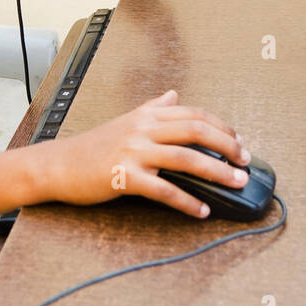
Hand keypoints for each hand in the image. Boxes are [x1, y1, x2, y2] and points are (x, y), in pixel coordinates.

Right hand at [43, 90, 251, 217]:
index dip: (221, 127)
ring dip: (217, 172)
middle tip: (246, 162)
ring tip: (237, 183)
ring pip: (185, 158)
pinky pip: (163, 190)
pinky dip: (187, 201)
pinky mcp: (124, 177)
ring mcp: (133, 152)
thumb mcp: (125, 120)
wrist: (58, 165)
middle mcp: (143, 129)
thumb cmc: (93, 145)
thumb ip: (152, 107)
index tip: (240, 141)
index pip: (194, 114)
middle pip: (196, 131)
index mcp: (147, 116)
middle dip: (227, 146)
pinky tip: (202, 210)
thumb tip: (174, 95)